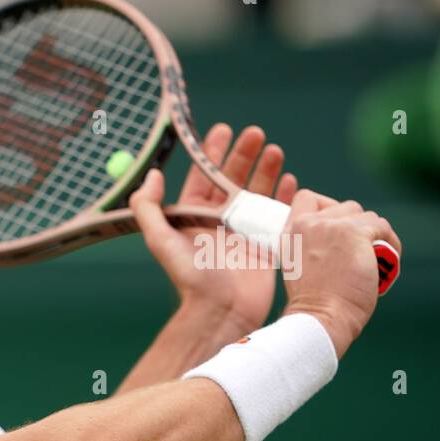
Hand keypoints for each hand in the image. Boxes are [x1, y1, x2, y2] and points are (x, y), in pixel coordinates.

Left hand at [130, 124, 296, 334]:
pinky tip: (290, 179)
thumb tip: (151, 174)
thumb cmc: (189, 277)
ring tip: (275, 150)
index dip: (211, 153)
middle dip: (244, 155)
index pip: (202, 177)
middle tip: (255, 133)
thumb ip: (149, 207)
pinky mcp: (266, 243)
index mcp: (193, 218)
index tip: (223, 130)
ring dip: (266, 169)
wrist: (221, 310)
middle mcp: (218, 221)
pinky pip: (277, 213)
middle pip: (232, 179)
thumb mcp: (160, 240)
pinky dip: (284, 196)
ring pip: (257, 191)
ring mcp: (244, 231)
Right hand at [281, 191, 400, 358]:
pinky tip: (386, 259)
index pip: (306, 198)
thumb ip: (307, 244)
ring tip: (373, 257)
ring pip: (364, 215)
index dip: (324, 207)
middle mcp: (309, 223)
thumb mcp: (296, 266)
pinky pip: (381, 226)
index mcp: (290, 232)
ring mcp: (332, 226)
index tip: (334, 228)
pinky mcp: (356, 232)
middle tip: (356, 251)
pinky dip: (389, 242)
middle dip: (354, 225)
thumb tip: (333, 237)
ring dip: (373, 234)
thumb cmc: (312, 302)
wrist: (320, 317)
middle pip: (342, 206)